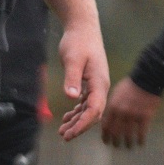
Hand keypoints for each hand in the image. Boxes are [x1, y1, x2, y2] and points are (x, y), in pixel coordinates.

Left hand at [53, 22, 109, 138]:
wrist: (82, 28)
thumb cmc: (78, 42)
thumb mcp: (72, 59)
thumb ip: (72, 78)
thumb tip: (71, 97)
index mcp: (99, 82)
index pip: (94, 110)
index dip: (83, 124)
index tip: (70, 133)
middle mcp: (100, 86)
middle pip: (93, 113)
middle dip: (79, 126)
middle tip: (64, 136)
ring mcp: (96, 85)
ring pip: (89, 109)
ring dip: (77, 121)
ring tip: (63, 131)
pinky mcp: (90, 82)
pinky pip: (85, 102)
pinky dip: (77, 112)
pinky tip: (67, 118)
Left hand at [100, 78, 160, 148]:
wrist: (147, 79)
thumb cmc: (131, 86)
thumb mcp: (117, 94)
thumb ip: (113, 107)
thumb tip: (109, 119)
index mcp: (113, 107)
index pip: (106, 126)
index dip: (106, 135)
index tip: (106, 141)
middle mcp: (121, 113)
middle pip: (116, 133)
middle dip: (115, 142)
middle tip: (116, 145)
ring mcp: (133, 116)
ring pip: (128, 136)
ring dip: (127, 143)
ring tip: (128, 146)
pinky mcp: (145, 117)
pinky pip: (141, 133)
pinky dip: (140, 140)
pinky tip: (140, 143)